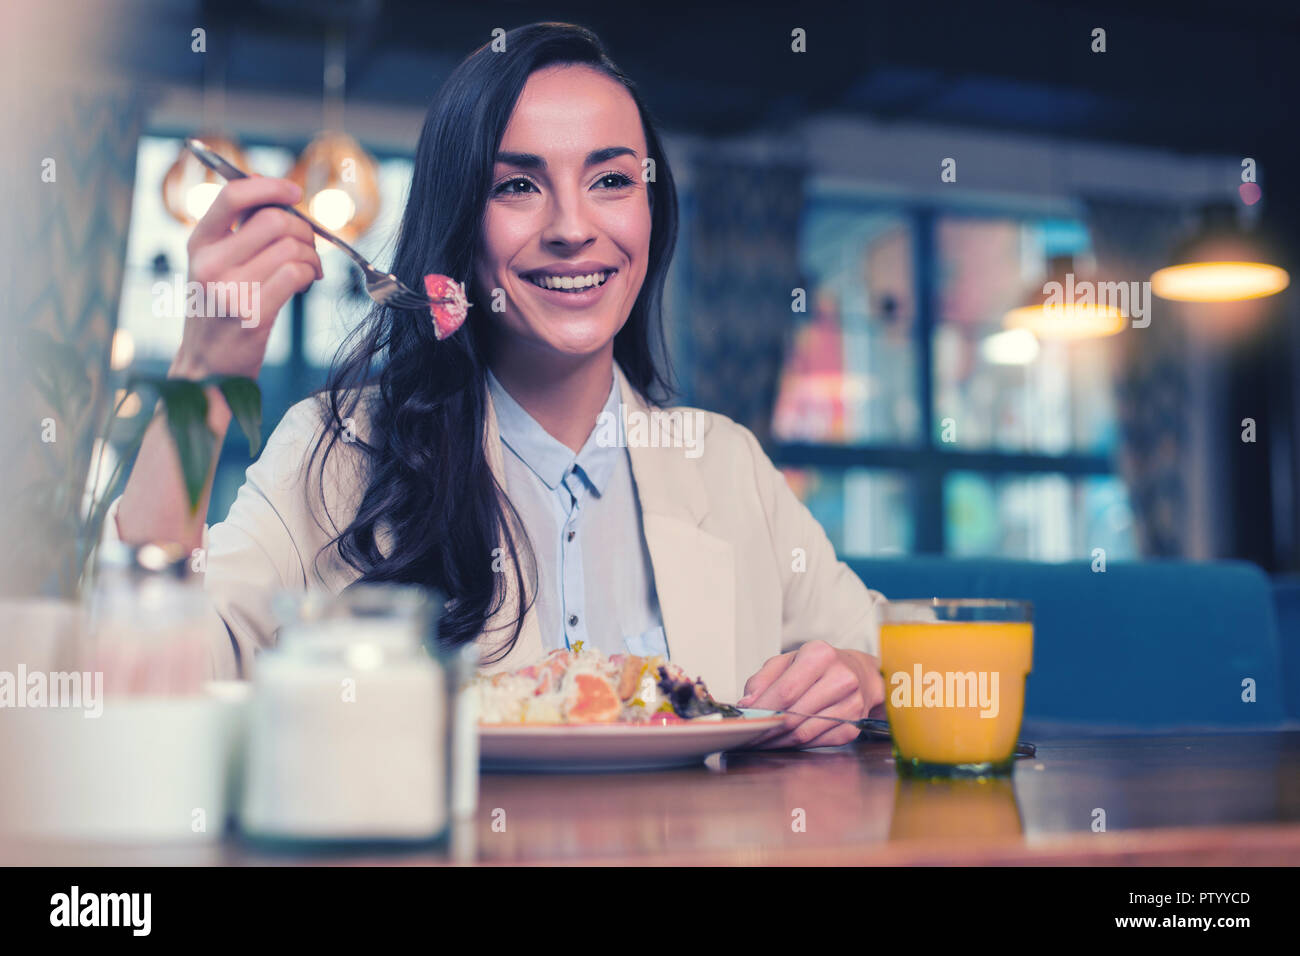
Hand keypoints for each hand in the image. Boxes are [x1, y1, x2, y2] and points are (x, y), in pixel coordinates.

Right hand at [172, 176, 322, 379]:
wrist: (208, 366)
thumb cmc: (219, 310)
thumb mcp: (215, 264)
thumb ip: (238, 229)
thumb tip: (271, 189)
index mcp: (198, 244)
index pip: (232, 196)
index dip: (270, 186)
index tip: (294, 192)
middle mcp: (209, 263)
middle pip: (273, 220)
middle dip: (303, 229)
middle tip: (308, 244)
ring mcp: (229, 289)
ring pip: (291, 248)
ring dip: (311, 255)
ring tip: (309, 268)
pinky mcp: (252, 313)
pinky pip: (296, 274)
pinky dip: (309, 273)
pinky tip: (306, 281)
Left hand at [737, 640, 885, 748]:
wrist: (859, 673)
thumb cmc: (818, 666)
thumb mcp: (787, 660)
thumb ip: (762, 679)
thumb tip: (747, 704)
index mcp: (820, 656)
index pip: (786, 690)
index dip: (762, 710)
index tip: (745, 720)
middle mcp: (841, 679)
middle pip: (794, 715)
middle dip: (766, 729)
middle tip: (748, 736)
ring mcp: (851, 705)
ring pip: (804, 733)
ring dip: (777, 741)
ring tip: (760, 740)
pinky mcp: (853, 727)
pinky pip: (816, 743)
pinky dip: (795, 745)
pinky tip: (782, 741)